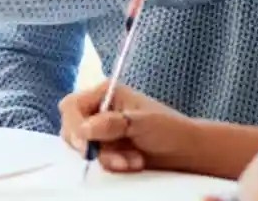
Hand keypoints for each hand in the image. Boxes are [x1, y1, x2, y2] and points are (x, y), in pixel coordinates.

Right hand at [59, 81, 193, 172]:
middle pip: (71, 127)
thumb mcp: (142, 123)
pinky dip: (113, 164)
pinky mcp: (107, 150)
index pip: (72, 106)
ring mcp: (102, 132)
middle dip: (91, 145)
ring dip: (107, 157)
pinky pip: (96, 160)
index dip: (74, 124)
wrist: (186, 152)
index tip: (84, 145)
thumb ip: (112, 123)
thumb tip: (84, 129)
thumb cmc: (169, 129)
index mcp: (105, 93)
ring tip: (132, 160)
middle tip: (112, 156)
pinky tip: (133, 163)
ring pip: (84, 147)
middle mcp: (99, 111)